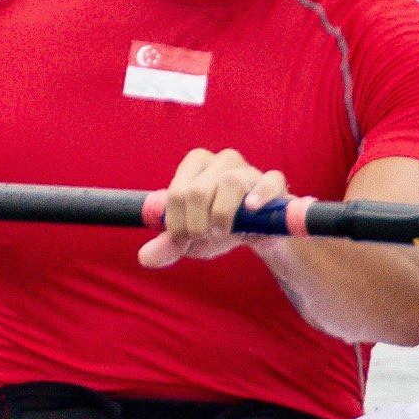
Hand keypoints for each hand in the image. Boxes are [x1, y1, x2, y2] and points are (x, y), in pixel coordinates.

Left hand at [140, 146, 287, 268]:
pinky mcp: (274, 181)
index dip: (177, 223)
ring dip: (222, 215)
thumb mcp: (190, 239)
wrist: (256, 233)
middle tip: (204, 236)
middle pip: (198, 191)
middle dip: (197, 223)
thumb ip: (167, 246)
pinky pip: (269, 181)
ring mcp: (249, 169)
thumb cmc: (217, 228)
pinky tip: (250, 208)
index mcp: (195, 165)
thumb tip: (145, 258)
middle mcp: (221, 160)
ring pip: (230, 183)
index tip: (184, 238)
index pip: (177, 192)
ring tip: (222, 231)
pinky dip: (259, 195)